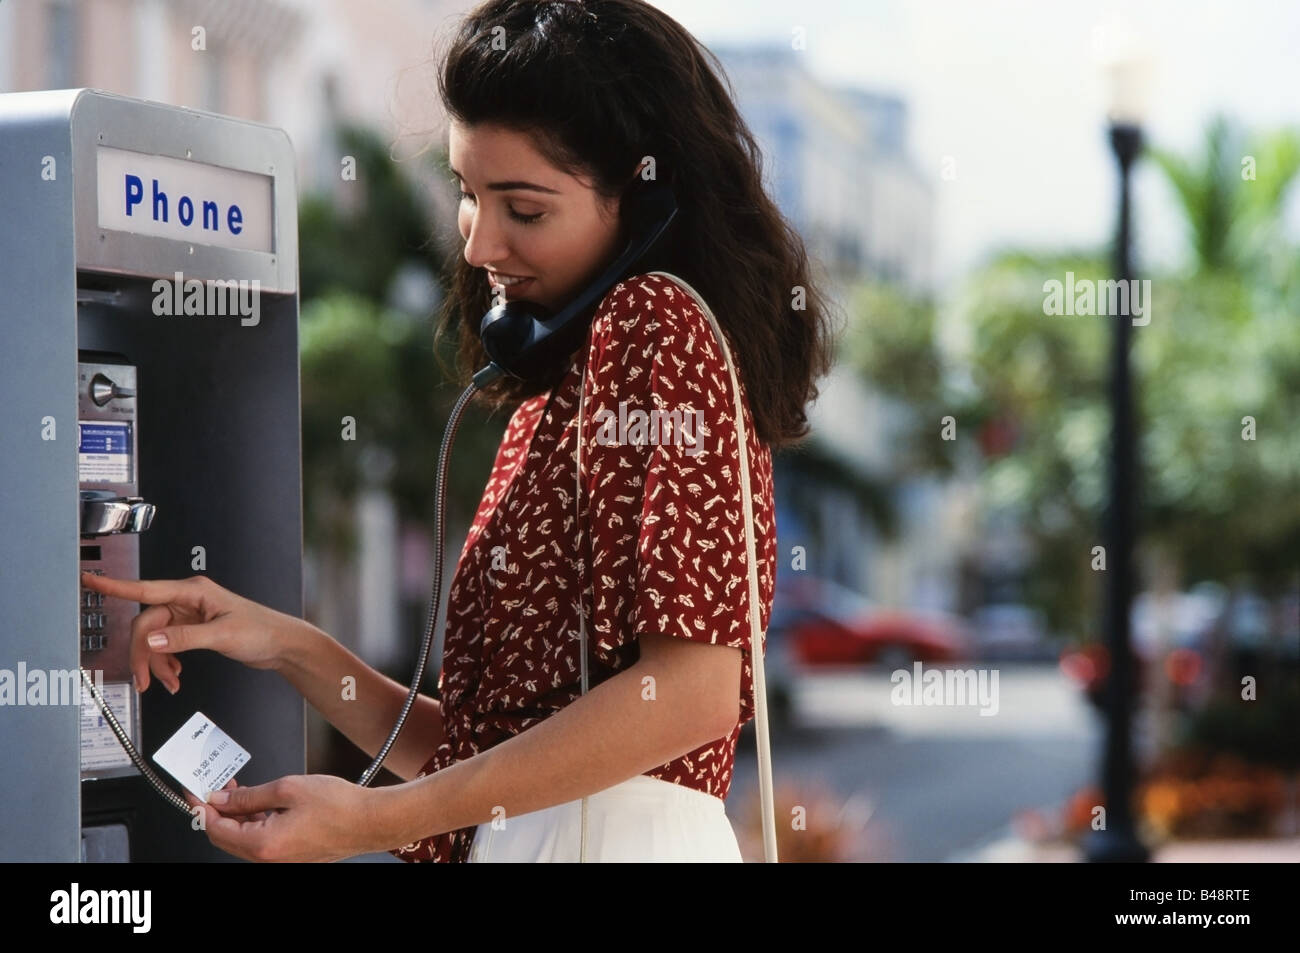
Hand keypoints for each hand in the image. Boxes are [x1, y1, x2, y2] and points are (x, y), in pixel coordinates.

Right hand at [79, 572, 297, 693]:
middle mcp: (188, 600)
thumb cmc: (262, 631)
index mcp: (194, 591)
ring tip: (167, 682)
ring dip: (156, 663)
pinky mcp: (193, 629)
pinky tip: (175, 675)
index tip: (92, 580)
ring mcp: (189, 615)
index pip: (146, 588)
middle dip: (143, 653)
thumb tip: (154, 640)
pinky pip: (167, 645)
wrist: (281, 644)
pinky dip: (167, 663)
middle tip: (144, 679)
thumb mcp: (223, 635)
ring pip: (155, 639)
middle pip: (147, 624)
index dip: (115, 586)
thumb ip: (185, 638)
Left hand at [190, 774, 373, 861]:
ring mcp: (280, 857)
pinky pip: (261, 838)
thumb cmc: (338, 806)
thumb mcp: (288, 788)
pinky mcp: (291, 852)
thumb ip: (250, 795)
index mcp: (263, 843)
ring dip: (235, 814)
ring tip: (236, 788)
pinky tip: (258, 801)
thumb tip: (223, 798)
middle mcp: (269, 857)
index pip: (215, 828)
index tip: (194, 790)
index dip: (201, 807)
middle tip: (211, 787)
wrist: (370, 821)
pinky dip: (253, 820)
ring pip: (243, 837)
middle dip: (215, 811)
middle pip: (225, 837)